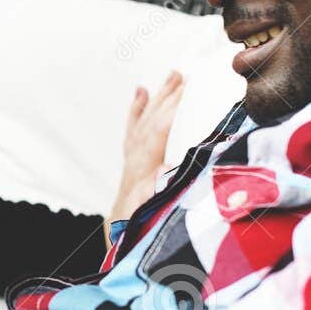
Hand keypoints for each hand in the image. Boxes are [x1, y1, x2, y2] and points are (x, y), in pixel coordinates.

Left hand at [108, 71, 183, 225]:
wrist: (121, 235)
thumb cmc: (138, 226)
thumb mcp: (151, 211)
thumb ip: (157, 192)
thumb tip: (167, 170)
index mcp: (143, 169)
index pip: (160, 131)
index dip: (174, 109)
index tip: (189, 88)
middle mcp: (135, 160)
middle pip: (153, 121)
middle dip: (169, 97)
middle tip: (185, 74)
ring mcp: (132, 160)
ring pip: (145, 121)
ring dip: (159, 98)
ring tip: (172, 76)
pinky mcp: (132, 162)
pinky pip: (133, 130)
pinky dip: (137, 110)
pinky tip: (141, 91)